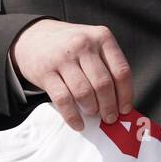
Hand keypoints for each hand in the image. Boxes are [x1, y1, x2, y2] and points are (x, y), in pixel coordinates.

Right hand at [10, 20, 133, 129]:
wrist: (34, 37)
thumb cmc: (72, 46)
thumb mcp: (93, 44)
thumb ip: (107, 66)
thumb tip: (121, 101)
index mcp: (102, 38)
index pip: (121, 71)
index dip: (126, 94)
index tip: (125, 109)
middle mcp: (83, 45)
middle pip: (103, 84)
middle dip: (109, 106)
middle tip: (110, 118)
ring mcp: (63, 58)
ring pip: (84, 92)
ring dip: (92, 109)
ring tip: (94, 114)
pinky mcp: (46, 72)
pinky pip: (63, 99)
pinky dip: (72, 116)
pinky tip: (78, 124)